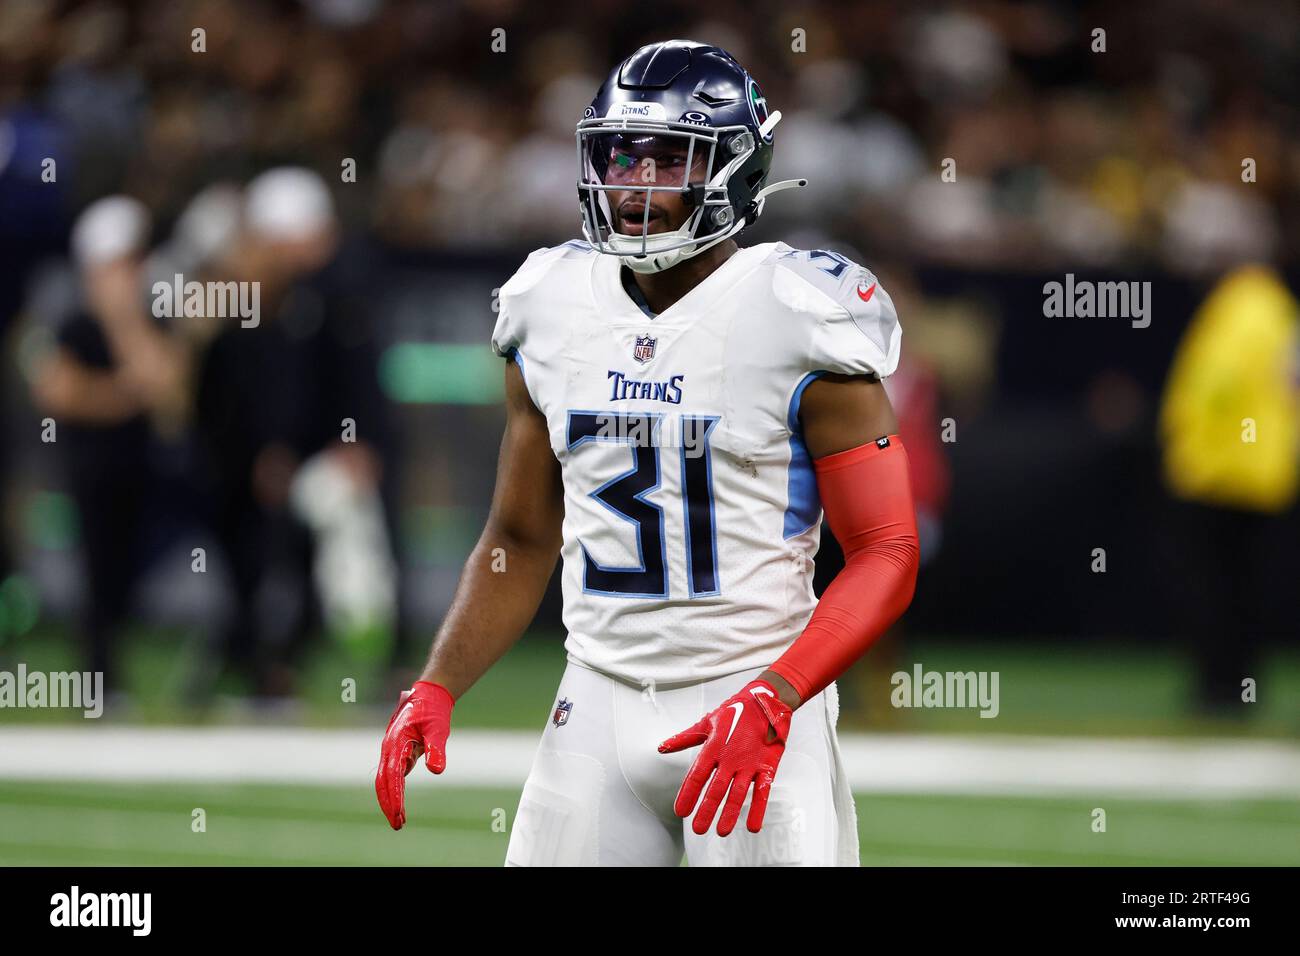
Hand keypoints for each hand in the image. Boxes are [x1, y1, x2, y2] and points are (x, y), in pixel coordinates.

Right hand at [375, 681, 453, 828]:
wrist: (429, 695)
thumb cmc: (432, 711)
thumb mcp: (438, 729)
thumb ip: (436, 749)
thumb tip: (436, 771)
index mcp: (395, 742)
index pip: (392, 776)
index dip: (394, 797)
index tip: (399, 815)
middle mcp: (389, 748)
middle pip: (383, 782)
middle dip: (389, 804)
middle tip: (397, 826)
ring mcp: (392, 751)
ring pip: (387, 780)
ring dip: (392, 800)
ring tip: (400, 821)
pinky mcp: (398, 753)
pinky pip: (394, 776)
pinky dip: (396, 791)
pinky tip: (400, 805)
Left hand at [658, 678, 792, 835]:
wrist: (766, 701)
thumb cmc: (735, 712)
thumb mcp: (707, 723)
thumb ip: (684, 739)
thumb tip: (662, 747)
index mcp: (713, 748)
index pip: (697, 775)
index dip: (688, 794)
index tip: (680, 812)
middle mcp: (730, 758)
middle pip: (716, 789)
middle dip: (706, 810)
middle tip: (698, 829)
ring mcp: (749, 763)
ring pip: (738, 793)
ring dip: (730, 814)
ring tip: (721, 831)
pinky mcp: (767, 766)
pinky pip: (763, 791)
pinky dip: (758, 809)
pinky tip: (753, 826)